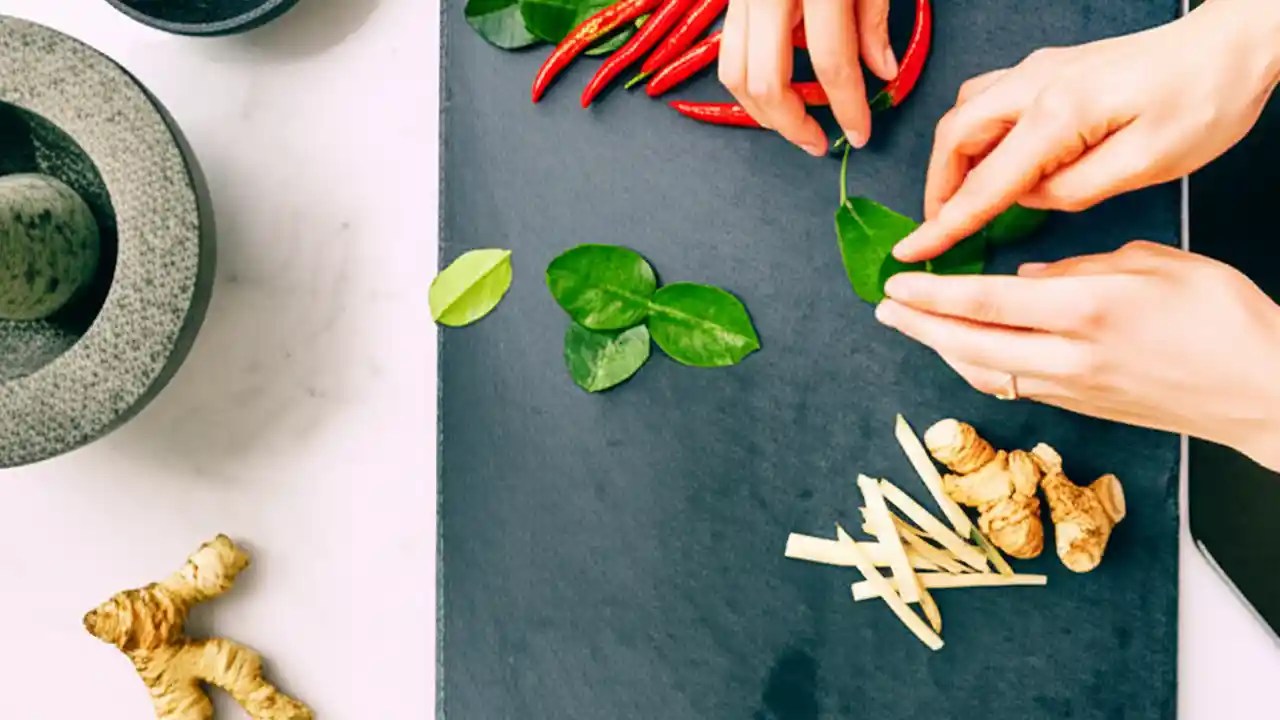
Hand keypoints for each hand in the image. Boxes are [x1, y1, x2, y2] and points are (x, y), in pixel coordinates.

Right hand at [719, 0, 896, 156]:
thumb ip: (874, 22)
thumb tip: (883, 73)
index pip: (831, 64)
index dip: (848, 107)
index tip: (859, 135)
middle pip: (767, 83)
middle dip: (791, 125)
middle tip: (816, 143)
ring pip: (735, 75)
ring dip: (762, 111)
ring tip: (793, 122)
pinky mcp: (730, 0)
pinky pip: (728, 53)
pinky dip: (749, 80)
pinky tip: (775, 87)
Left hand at [875, 241, 1279, 470]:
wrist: (1266, 392)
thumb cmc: (1226, 319)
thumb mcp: (1156, 263)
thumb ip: (1084, 265)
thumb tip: (1031, 274)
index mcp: (1088, 308)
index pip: (987, 300)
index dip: (933, 293)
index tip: (897, 282)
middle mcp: (1071, 355)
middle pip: (970, 344)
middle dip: (919, 325)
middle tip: (884, 307)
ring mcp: (1073, 389)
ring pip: (986, 371)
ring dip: (942, 348)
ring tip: (914, 326)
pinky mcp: (1082, 409)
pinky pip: (1014, 387)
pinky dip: (980, 368)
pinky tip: (967, 352)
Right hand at [894, 0, 1279, 261]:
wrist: (1232, 45)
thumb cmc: (1203, 101)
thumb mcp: (1145, 164)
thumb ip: (1074, 190)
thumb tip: (1029, 199)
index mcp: (1057, 113)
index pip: (984, 182)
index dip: (944, 222)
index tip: (910, 251)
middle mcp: (1037, 84)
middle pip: (956, 136)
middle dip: (938, 186)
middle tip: (938, 228)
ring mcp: (1041, 70)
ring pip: (967, 112)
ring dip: (954, 158)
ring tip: (963, 198)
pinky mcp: (1053, 69)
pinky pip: (991, 99)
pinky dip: (977, 134)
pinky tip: (998, 159)